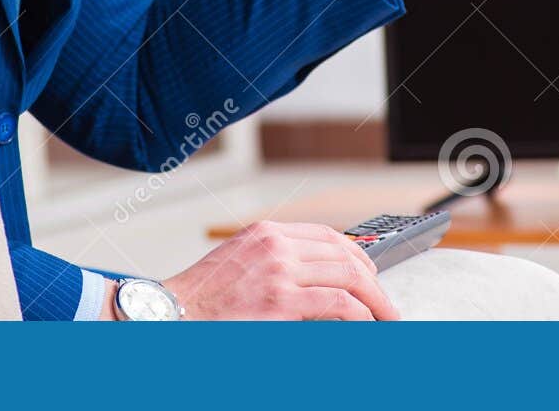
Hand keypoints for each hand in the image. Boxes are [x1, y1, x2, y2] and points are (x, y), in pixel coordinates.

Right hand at [157, 221, 398, 319]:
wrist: (171, 316)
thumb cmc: (200, 299)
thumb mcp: (239, 265)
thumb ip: (274, 263)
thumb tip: (315, 279)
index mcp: (266, 232)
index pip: (326, 235)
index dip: (355, 254)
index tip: (370, 273)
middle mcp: (276, 245)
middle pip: (343, 253)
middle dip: (372, 279)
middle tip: (385, 302)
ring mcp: (279, 270)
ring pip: (348, 276)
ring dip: (375, 300)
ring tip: (387, 318)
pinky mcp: (281, 301)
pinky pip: (337, 304)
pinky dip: (360, 315)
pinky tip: (366, 326)